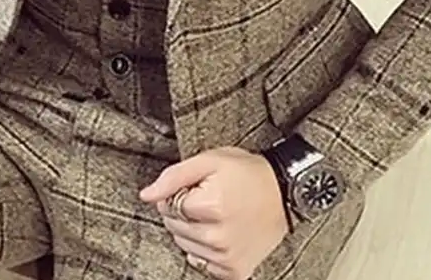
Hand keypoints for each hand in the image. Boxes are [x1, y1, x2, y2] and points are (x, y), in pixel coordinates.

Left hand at [139, 147, 289, 279]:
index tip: (197, 187)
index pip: (168, 206)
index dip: (179, 193)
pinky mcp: (235, 271)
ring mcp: (227, 257)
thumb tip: (146, 195)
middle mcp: (219, 237)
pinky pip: (201, 264)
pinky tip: (221, 232)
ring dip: (193, 230)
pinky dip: (205, 249)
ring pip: (185, 246)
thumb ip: (174, 177)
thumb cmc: (247, 173)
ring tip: (216, 214)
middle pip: (174, 228)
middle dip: (183, 212)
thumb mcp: (210, 161)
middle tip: (208, 198)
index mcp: (212, 206)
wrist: (284, 192)